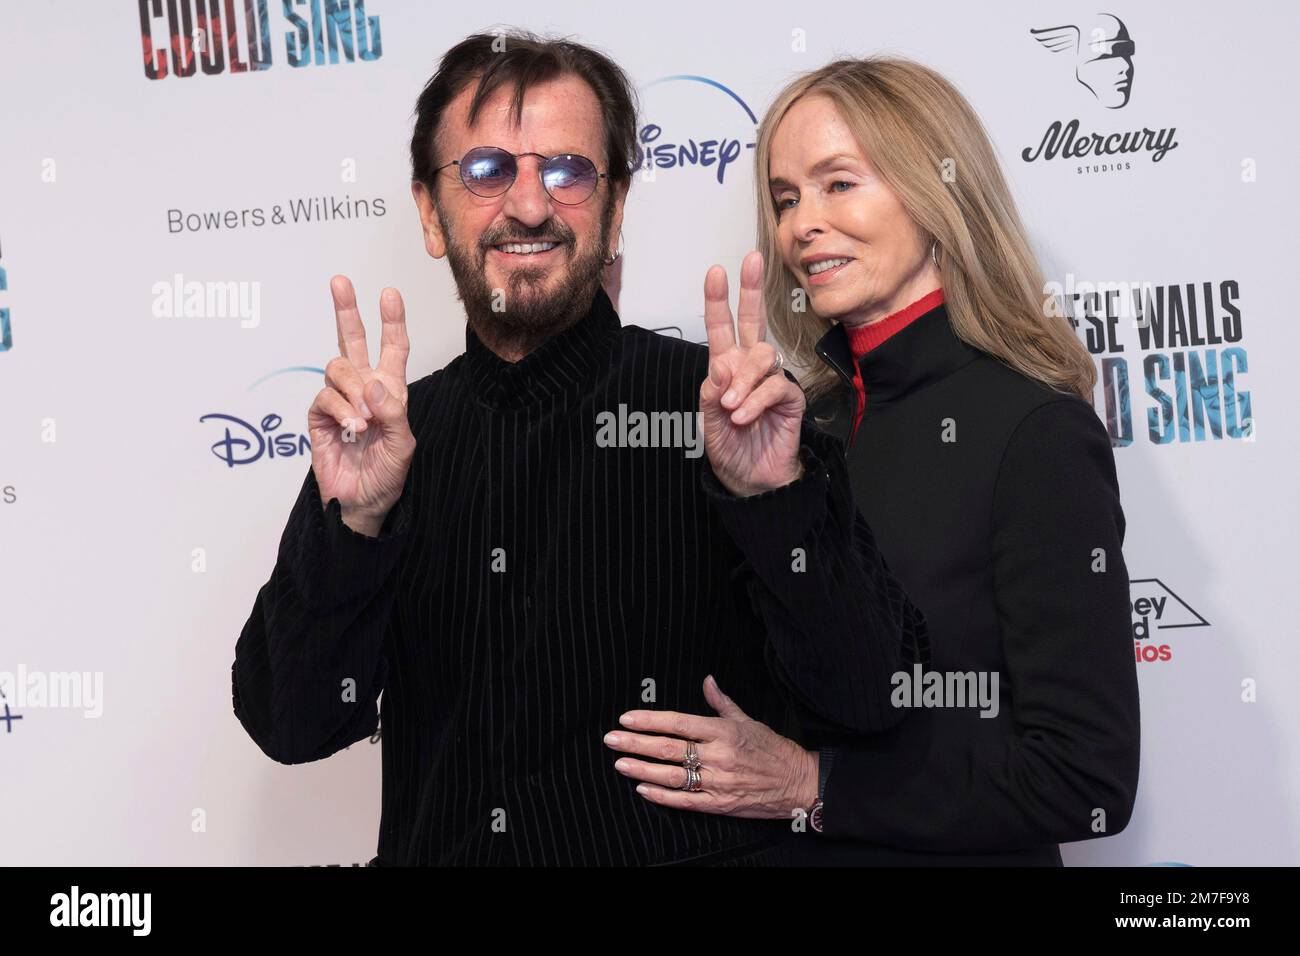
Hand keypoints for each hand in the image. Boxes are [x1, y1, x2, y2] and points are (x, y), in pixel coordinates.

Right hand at [307, 275, 415, 534]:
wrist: (361, 503)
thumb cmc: (387, 474)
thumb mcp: (402, 444)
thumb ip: (392, 412)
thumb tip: (373, 383)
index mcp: (389, 390)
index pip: (392, 349)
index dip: (392, 322)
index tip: (390, 294)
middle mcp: (363, 389)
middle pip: (351, 341)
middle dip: (346, 310)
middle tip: (340, 282)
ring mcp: (339, 400)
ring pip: (338, 367)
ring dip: (352, 389)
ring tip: (364, 421)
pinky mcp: (319, 416)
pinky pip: (325, 396)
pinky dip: (341, 408)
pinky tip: (353, 427)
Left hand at [603, 675, 819, 819]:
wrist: (797, 782)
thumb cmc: (772, 750)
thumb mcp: (747, 720)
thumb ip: (721, 703)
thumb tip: (707, 681)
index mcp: (723, 731)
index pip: (678, 723)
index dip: (649, 720)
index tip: (627, 719)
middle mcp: (718, 755)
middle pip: (668, 748)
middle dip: (635, 743)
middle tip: (611, 739)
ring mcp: (717, 781)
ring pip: (671, 775)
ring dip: (641, 769)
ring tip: (620, 763)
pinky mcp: (719, 804)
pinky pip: (684, 800)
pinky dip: (661, 795)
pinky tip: (643, 789)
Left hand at [700, 251, 806, 496]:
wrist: (750, 479)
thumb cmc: (730, 447)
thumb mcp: (707, 421)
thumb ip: (709, 393)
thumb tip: (719, 367)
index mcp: (726, 369)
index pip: (722, 328)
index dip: (718, 300)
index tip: (716, 272)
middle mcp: (749, 368)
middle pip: (752, 322)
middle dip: (751, 290)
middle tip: (752, 261)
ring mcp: (771, 381)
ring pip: (762, 356)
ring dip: (743, 379)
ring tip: (730, 406)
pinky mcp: (790, 399)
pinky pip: (776, 387)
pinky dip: (756, 400)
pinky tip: (743, 416)